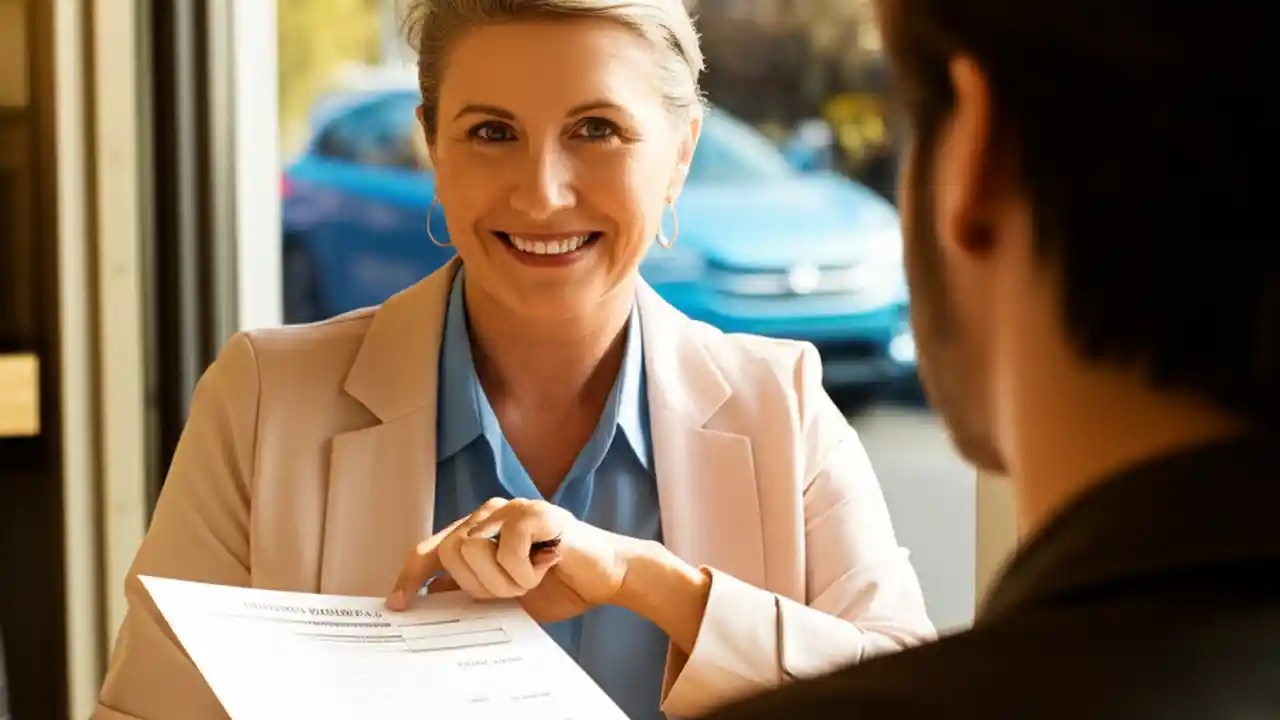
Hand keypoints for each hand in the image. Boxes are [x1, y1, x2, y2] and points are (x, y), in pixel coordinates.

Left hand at [385, 497, 644, 624]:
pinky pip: (506, 549)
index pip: (431, 549)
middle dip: (478, 586)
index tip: (400, 604)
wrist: (607, 576)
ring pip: (472, 549)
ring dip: (502, 581)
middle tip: (512, 591)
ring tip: (530, 579)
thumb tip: (430, 596)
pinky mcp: (537, 512)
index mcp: (480, 530)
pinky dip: (522, 572)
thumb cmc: (558, 584)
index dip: (411, 576)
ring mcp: (514, 508)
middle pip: (450, 553)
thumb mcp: (504, 593)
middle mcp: (491, 513)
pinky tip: (544, 568)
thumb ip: (471, 589)